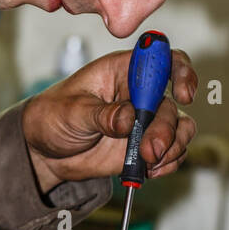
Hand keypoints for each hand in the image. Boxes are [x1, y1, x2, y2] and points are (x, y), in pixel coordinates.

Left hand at [22, 48, 197, 193]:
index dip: (180, 71)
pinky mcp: (146, 145)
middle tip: (150, 150)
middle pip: (171, 103)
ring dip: (173, 147)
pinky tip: (149, 170)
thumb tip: (130, 118)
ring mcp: (146, 120)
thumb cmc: (53, 116)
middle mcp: (140, 93)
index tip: (183, 95)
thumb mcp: (72, 112)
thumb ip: (103, 115)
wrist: (45, 151)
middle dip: (166, 129)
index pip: (163, 59)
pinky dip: (168, 162)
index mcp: (123, 71)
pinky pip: (173, 152)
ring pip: (180, 127)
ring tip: (149, 162)